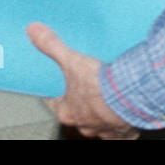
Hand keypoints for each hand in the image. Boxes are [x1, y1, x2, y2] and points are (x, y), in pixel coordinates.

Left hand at [28, 22, 138, 139]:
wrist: (130, 98)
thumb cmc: (99, 86)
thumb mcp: (71, 61)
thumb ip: (52, 46)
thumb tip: (33, 31)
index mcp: (67, 112)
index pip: (54, 102)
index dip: (55, 91)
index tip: (57, 83)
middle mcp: (84, 125)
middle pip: (78, 112)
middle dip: (80, 100)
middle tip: (85, 85)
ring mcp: (104, 130)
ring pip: (99, 121)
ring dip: (100, 110)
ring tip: (105, 95)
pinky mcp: (124, 132)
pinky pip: (121, 129)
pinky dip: (122, 120)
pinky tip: (124, 108)